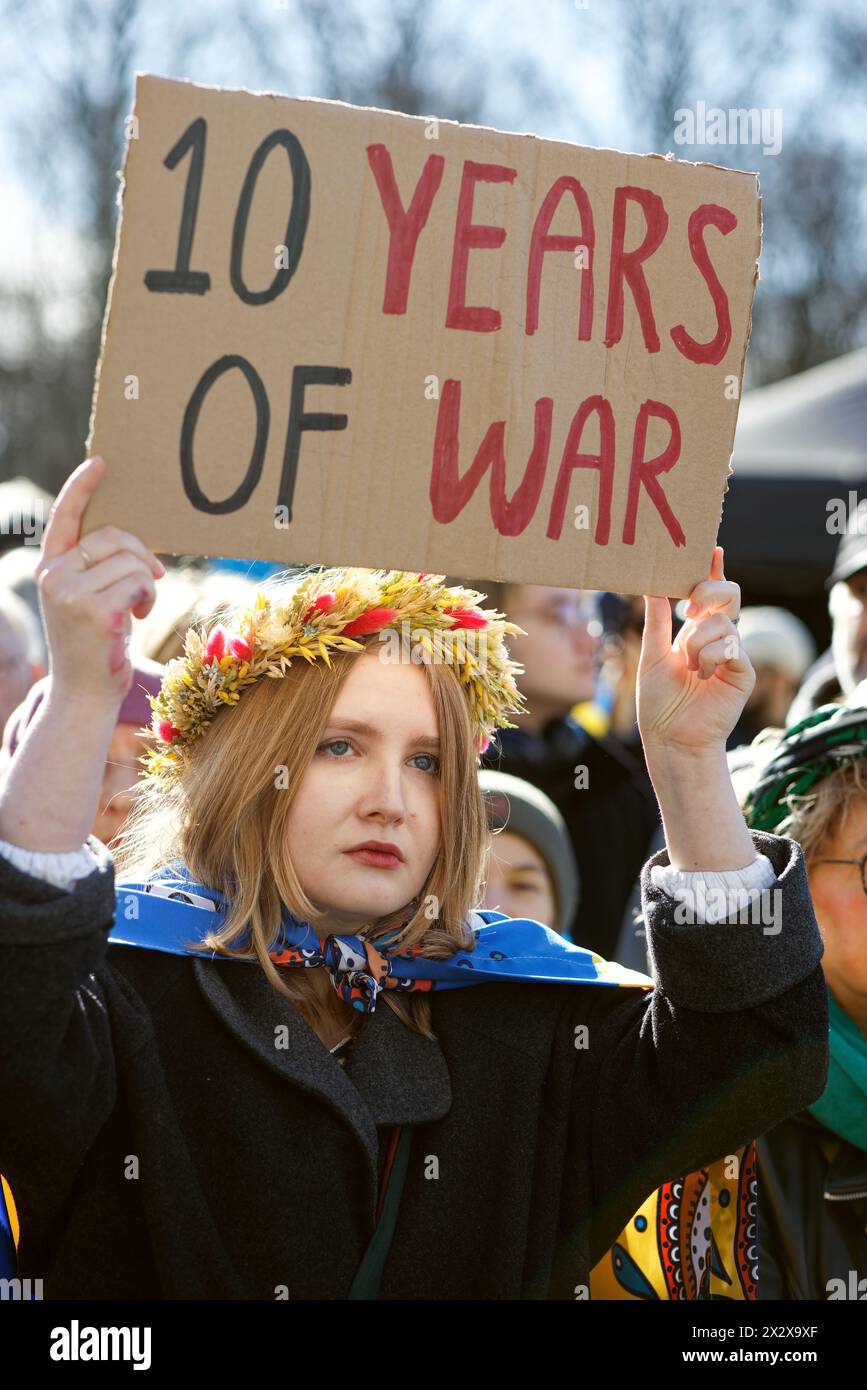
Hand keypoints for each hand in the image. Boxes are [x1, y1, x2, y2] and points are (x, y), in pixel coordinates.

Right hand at [34, 456, 165, 704]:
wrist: (84, 694)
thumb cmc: (95, 647)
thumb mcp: (86, 602)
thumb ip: (96, 569)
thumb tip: (135, 544)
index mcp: (50, 569)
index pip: (64, 517)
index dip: (81, 487)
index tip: (100, 462)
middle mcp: (53, 576)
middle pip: (114, 536)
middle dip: (143, 555)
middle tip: (154, 579)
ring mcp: (70, 593)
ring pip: (133, 561)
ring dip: (149, 583)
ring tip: (139, 607)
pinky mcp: (93, 610)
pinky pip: (141, 582)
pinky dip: (150, 597)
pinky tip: (138, 617)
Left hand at [637, 546, 753, 758]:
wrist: (670, 738)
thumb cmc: (659, 702)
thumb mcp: (652, 654)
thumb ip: (655, 621)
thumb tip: (651, 586)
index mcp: (696, 632)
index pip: (709, 593)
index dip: (713, 570)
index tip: (710, 548)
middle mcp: (718, 638)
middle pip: (729, 594)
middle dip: (710, 590)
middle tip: (688, 608)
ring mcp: (733, 654)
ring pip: (724, 622)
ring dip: (697, 642)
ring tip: (688, 668)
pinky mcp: (743, 671)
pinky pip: (731, 646)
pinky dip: (710, 656)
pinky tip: (702, 675)